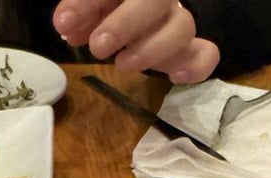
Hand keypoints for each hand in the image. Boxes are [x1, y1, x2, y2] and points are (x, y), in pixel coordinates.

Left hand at [53, 0, 219, 82]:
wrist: (135, 20)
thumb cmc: (108, 10)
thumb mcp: (90, 7)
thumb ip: (78, 11)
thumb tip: (66, 24)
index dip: (89, 3)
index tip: (64, 23)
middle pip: (159, 1)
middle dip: (126, 24)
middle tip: (98, 47)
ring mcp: (178, 22)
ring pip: (183, 27)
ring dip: (152, 49)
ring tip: (122, 64)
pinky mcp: (191, 50)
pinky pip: (207, 54)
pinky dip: (194, 67)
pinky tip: (173, 77)